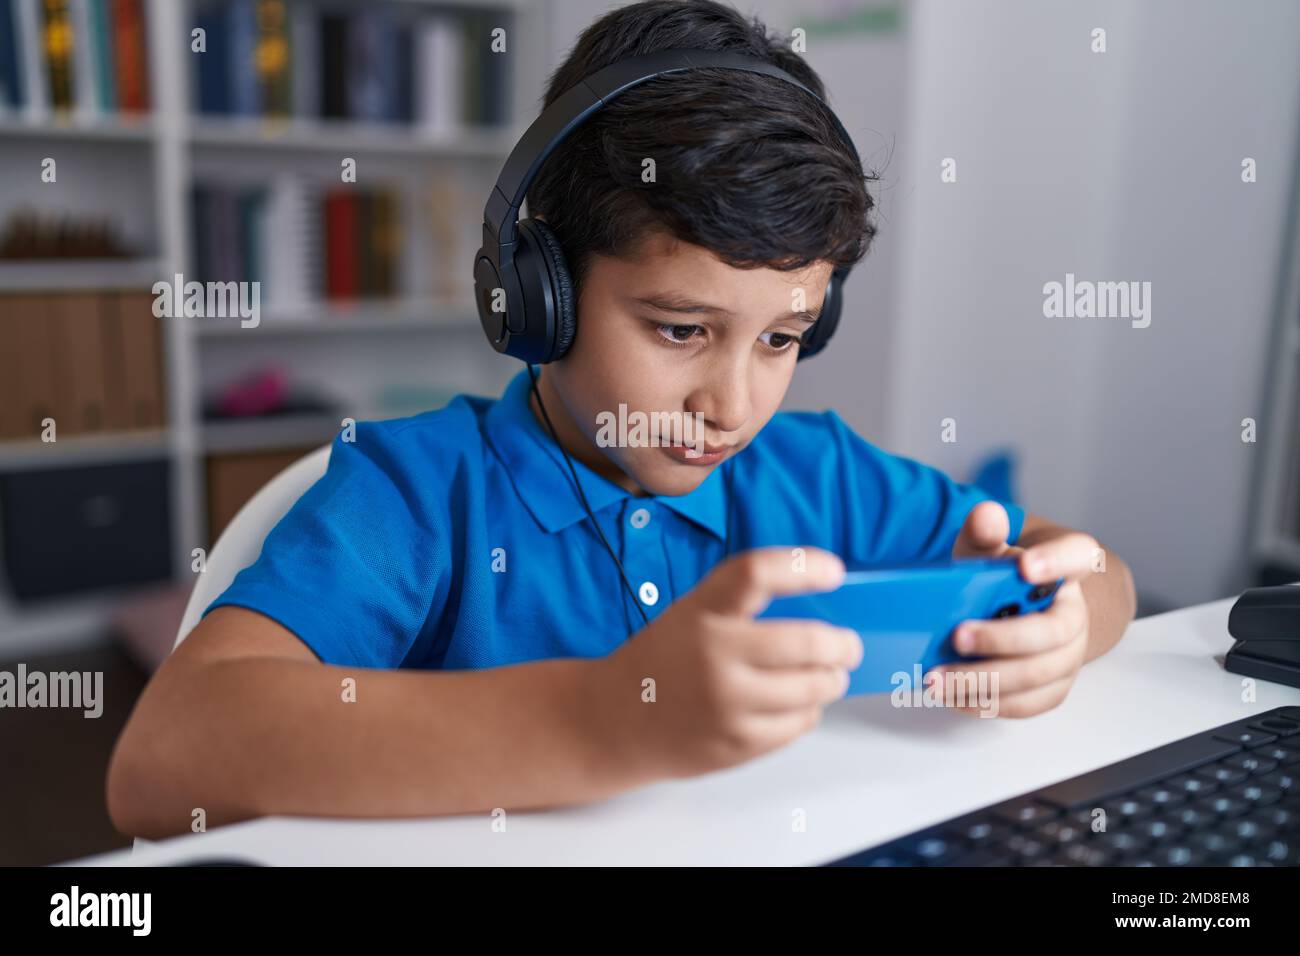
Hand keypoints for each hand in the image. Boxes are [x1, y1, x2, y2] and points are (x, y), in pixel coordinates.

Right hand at [588, 547, 863, 780]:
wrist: (614, 721)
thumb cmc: (663, 660)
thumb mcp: (691, 613)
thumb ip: (742, 602)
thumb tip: (821, 594)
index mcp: (700, 612)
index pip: (756, 573)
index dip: (803, 568)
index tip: (834, 571)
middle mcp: (713, 656)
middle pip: (806, 642)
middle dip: (841, 645)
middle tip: (848, 645)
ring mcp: (726, 704)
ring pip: (812, 689)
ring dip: (830, 679)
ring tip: (828, 675)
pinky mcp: (737, 744)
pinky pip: (799, 724)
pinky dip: (808, 711)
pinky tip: (796, 703)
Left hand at [932, 501, 1096, 717]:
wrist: (1018, 610)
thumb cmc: (1002, 577)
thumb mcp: (988, 548)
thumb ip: (984, 532)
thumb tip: (985, 516)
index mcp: (1066, 569)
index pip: (1077, 557)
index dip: (1056, 563)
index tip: (1024, 566)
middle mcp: (1075, 615)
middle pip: (1053, 632)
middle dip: (1003, 638)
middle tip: (957, 636)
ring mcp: (1067, 656)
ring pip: (1038, 675)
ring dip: (986, 680)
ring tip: (938, 678)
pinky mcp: (1052, 688)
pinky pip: (1028, 703)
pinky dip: (988, 703)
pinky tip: (954, 695)